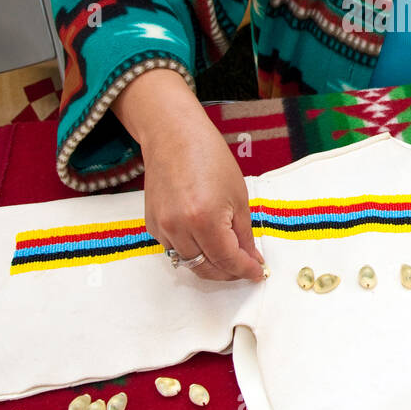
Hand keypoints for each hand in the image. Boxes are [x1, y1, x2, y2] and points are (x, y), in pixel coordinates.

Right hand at [113, 69, 264, 282]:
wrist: (174, 136)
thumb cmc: (210, 157)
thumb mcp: (238, 196)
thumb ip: (244, 233)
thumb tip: (251, 259)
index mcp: (205, 219)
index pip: (227, 260)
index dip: (245, 270)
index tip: (258, 273)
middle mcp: (179, 228)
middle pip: (206, 268)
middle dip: (228, 272)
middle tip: (245, 267)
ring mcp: (162, 227)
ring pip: (188, 263)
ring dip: (210, 265)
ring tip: (227, 254)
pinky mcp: (152, 224)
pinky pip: (174, 249)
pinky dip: (191, 251)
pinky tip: (204, 240)